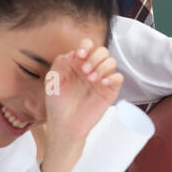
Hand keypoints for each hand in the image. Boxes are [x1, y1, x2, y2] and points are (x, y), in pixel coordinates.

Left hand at [41, 41, 123, 171]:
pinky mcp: (109, 91)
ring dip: (103, 66)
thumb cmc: (57, 105)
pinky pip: (118, 77)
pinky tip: (102, 83)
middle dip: (95, 57)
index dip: (86, 46)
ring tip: (92, 79)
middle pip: (102, 51)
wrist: (65, 126)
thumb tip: (70, 53)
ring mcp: (101, 80)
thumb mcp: (52, 83)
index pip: (86, 47)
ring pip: (112, 62)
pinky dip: (113, 77)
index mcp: (77, 65)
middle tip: (85, 70)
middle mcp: (90, 70)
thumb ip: (59, 66)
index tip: (80, 55)